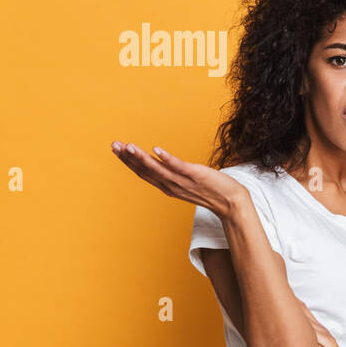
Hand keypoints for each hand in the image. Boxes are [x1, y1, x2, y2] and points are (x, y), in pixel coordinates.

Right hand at [110, 141, 246, 218]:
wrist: (231, 202)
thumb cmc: (210, 190)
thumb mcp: (186, 183)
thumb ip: (172, 174)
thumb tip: (162, 161)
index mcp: (167, 186)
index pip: (143, 173)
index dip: (128, 162)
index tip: (116, 149)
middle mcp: (171, 185)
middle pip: (145, 171)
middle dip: (128, 158)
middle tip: (114, 144)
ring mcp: (183, 181)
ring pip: (157, 169)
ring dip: (141, 158)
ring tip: (128, 146)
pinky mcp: (195, 175)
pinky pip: (178, 166)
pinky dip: (166, 159)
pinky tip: (155, 149)